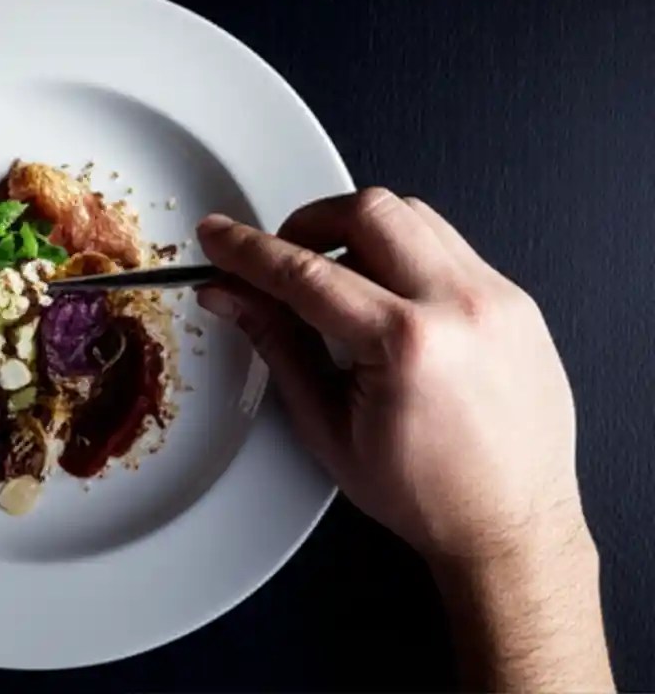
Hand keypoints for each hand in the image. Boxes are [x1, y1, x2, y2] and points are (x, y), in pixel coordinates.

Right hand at [195, 189, 612, 689]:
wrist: (510, 525)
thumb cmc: (425, 494)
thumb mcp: (326, 426)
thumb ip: (277, 344)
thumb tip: (232, 296)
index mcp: (407, 344)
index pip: (307, 273)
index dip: (249, 251)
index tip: (219, 237)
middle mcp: (461, 306)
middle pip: (369, 211)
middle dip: (309, 221)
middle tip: (283, 257)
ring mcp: (498, 297)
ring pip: (415, 215)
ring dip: (360, 231)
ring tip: (334, 276)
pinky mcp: (517, 300)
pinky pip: (450, 245)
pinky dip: (405, 253)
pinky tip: (385, 296)